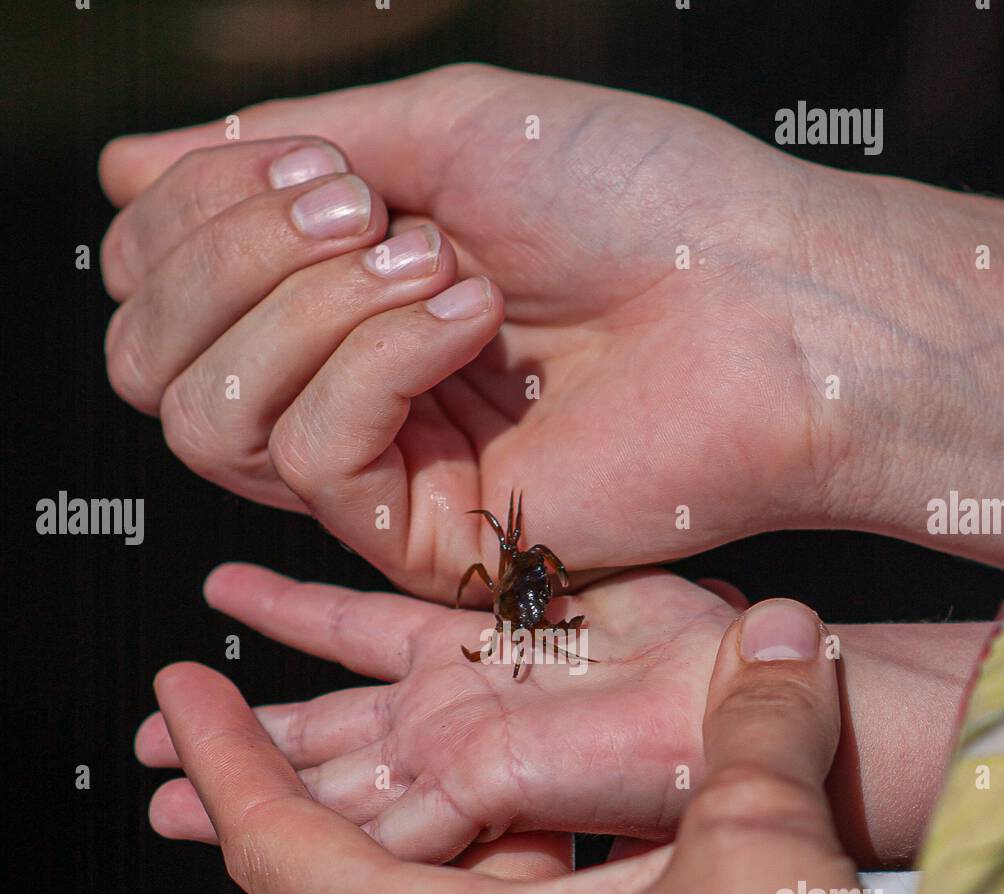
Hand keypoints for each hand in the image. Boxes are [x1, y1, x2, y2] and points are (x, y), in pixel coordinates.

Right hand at [100, 66, 1003, 591]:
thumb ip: (274, 152)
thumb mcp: (438, 129)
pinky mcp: (424, 540)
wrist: (763, 298)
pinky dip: (380, 360)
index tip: (314, 163)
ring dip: (306, 308)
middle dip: (228, 260)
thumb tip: (126, 167)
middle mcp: (340, 392)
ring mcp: (381, 475)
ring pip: (210, 421)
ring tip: (439, 265)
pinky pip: (314, 456)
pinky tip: (471, 322)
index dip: (190, 216)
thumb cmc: (635, 202)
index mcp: (334, 299)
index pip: (157, 286)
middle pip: (154, 364)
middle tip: (360, 210)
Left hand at [151, 599, 959, 893]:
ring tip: (467, 736)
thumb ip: (758, 732)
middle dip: (322, 776)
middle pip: (356, 871)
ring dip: (449, 814)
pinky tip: (594, 830)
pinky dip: (529, 861)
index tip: (180, 696)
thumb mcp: (758, 859)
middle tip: (290, 699)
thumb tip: (783, 649)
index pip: (282, 849)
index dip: (221, 759)